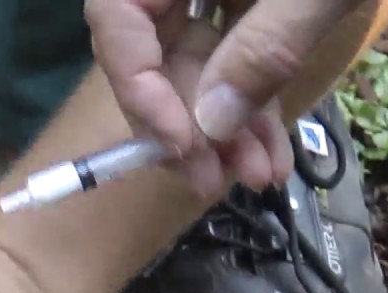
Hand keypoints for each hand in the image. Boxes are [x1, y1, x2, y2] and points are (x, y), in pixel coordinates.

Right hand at [84, 0, 362, 196]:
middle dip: (186, 121)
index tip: (179, 143)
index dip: (135, 84)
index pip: (116, 17)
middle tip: (212, 180)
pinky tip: (270, 152)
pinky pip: (230, 55)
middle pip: (150, 47)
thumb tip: (211, 126)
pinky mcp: (245, 0)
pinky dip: (249, 103)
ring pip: (192, 61)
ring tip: (259, 175)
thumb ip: (266, 47)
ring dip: (221, 126)